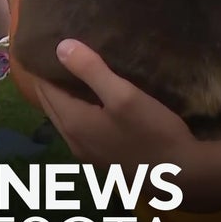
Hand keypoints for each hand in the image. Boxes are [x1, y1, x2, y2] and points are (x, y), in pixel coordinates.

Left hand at [34, 40, 197, 175]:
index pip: (45, 89)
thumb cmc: (152, 132)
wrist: (179, 176)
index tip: (42, 44)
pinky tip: (92, 102)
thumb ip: (92, 71)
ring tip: (72, 72)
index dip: (41, 67)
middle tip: (54, 53)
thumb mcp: (124, 95)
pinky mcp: (101, 160)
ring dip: (62, 96)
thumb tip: (61, 46)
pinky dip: (76, 110)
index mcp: (74, 122)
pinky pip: (78, 129)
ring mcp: (87, 153)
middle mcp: (73, 140)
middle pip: (51, 104)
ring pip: (64, 118)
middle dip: (48, 80)